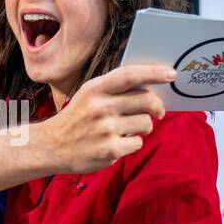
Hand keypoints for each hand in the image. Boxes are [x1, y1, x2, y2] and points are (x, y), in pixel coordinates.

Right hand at [36, 64, 173, 173]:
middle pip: (146, 100)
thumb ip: (114, 89)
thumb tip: (151, 86)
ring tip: (129, 129)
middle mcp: (100, 107)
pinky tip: (118, 144)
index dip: (153, 73)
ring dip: (144, 127)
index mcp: (95, 89)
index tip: (171, 73)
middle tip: (158, 111)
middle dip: (157, 106)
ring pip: (146, 123)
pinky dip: (133, 144)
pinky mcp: (110, 150)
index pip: (130, 76)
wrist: (51, 147)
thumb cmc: (77, 118)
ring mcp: (106, 129)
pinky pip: (138, 143)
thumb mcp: (88, 95)